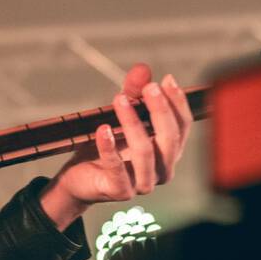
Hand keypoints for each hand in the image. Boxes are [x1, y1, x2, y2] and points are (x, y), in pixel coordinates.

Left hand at [38, 64, 193, 229]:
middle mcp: (162, 170)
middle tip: (149, 87)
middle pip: (169, 139)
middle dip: (160, 110)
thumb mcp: (118, 117)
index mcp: (168, 152)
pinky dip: (110, 147)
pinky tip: (103, 128)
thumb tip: (142, 68)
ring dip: (133, 123)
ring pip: (145, 152)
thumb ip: (132, 94)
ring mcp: (142, 183)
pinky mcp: (120, 191)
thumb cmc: (104, 148)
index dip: (177, 103)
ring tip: (119, 99)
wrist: (78, 179)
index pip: (182, 126)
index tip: (167, 79)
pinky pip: (117, 168)